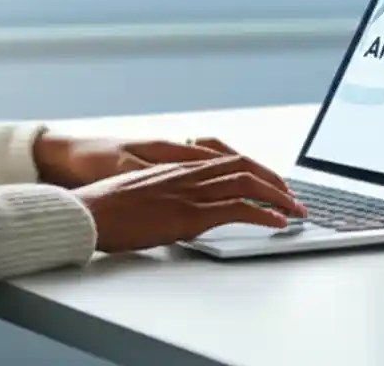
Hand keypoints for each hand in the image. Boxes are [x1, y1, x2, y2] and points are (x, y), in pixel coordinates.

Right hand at [74, 155, 309, 252]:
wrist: (87, 211)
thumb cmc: (105, 206)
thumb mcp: (140, 192)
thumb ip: (164, 193)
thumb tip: (176, 206)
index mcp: (178, 166)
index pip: (228, 160)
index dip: (256, 169)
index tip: (273, 183)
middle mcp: (189, 173)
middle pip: (244, 167)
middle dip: (274, 182)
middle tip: (293, 197)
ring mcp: (190, 192)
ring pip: (247, 184)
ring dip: (278, 197)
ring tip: (296, 210)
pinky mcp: (189, 214)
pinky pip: (236, 210)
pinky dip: (263, 214)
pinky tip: (277, 222)